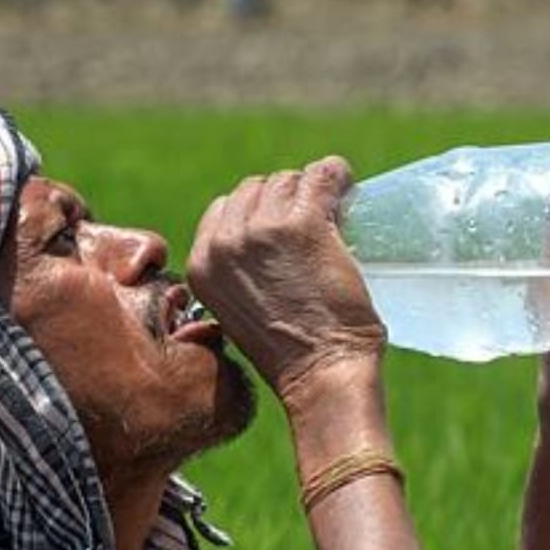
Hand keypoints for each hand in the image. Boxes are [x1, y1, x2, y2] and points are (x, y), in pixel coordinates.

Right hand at [187, 156, 385, 404]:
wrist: (321, 375)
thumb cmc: (292, 354)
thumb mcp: (239, 312)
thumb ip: (239, 274)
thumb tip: (265, 246)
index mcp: (201, 265)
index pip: (225, 208)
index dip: (259, 214)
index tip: (285, 230)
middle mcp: (224, 243)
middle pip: (256, 189)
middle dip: (286, 201)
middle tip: (315, 227)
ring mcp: (263, 231)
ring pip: (289, 180)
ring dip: (312, 192)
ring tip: (334, 216)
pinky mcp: (304, 224)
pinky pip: (322, 175)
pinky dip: (338, 177)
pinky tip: (348, 189)